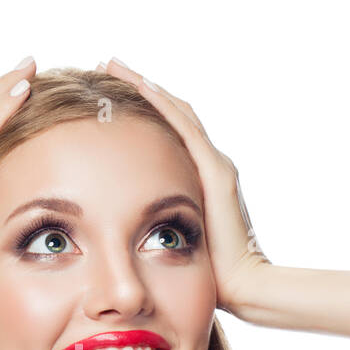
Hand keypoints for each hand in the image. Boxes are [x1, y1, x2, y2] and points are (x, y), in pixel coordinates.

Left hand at [101, 57, 270, 314]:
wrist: (243, 285)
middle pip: (172, 112)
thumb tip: (123, 229)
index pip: (169, 130)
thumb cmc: (211, 273)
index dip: (142, 107)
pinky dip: (161, 103)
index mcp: (201, 176)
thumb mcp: (176, 242)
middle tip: (106, 65)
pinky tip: (138, 85)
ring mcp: (216, 163)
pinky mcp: (216, 171)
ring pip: (176, 110)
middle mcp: (211, 162)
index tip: (109, 90)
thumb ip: (160, 226)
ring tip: (112, 65)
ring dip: (143, 85)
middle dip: (139, 87)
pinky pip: (184, 127)